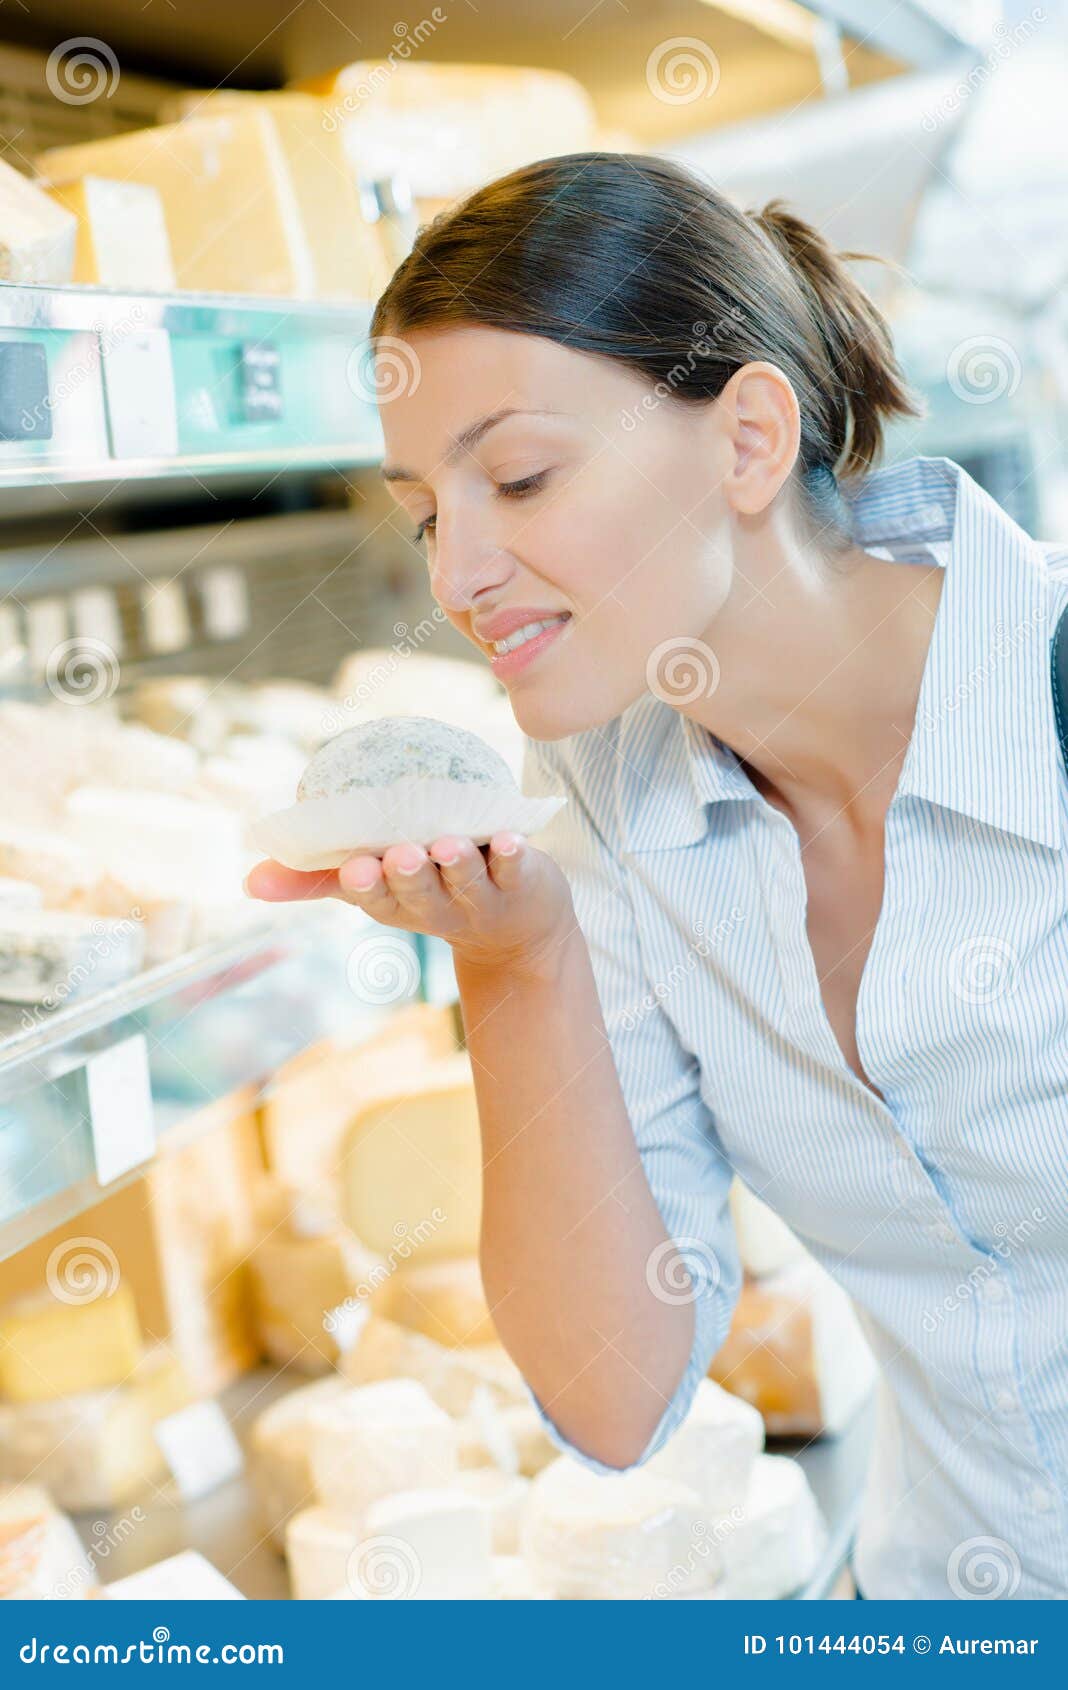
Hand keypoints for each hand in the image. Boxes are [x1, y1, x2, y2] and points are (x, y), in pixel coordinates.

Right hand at [245, 832, 575, 978]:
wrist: (517, 927)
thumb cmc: (432, 891)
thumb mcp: (373, 888)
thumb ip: (316, 880)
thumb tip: (250, 883)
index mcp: (398, 905)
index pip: (377, 899)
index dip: (366, 884)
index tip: (355, 866)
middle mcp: (439, 907)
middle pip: (422, 894)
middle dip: (409, 875)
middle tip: (398, 853)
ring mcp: (483, 898)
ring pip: (469, 882)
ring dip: (459, 864)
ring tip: (448, 844)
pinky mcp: (523, 882)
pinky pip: (517, 869)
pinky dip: (513, 854)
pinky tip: (509, 838)